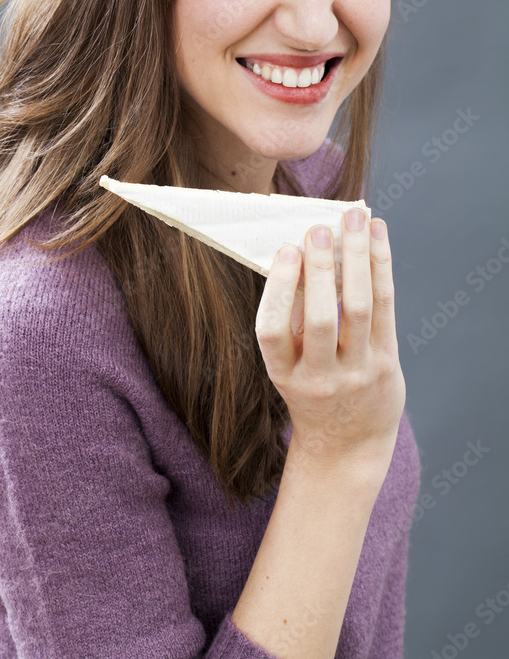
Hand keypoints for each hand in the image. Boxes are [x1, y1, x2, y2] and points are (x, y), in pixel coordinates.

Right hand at [254, 211, 405, 477]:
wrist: (347, 442)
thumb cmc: (310, 388)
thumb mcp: (288, 364)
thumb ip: (289, 318)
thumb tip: (296, 252)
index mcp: (284, 375)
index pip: (273, 332)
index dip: (279, 289)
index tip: (284, 250)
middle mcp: (321, 378)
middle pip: (320, 319)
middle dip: (320, 269)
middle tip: (318, 228)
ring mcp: (358, 373)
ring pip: (359, 308)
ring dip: (357, 258)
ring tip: (354, 219)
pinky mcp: (387, 363)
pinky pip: (385, 307)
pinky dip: (380, 266)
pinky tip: (377, 235)